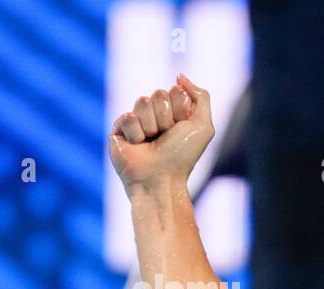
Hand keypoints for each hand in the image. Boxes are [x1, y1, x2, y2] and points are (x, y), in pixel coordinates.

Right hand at [109, 74, 212, 193]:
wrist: (160, 178)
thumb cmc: (183, 156)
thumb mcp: (204, 126)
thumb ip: (201, 97)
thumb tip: (180, 76)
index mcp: (176, 114)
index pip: (175, 91)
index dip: (181, 109)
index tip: (182, 127)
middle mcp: (157, 116)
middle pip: (158, 94)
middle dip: (166, 116)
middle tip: (166, 136)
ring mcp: (137, 121)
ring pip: (142, 101)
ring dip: (152, 124)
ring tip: (152, 141)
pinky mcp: (119, 129)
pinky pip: (127, 116)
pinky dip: (136, 132)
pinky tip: (138, 145)